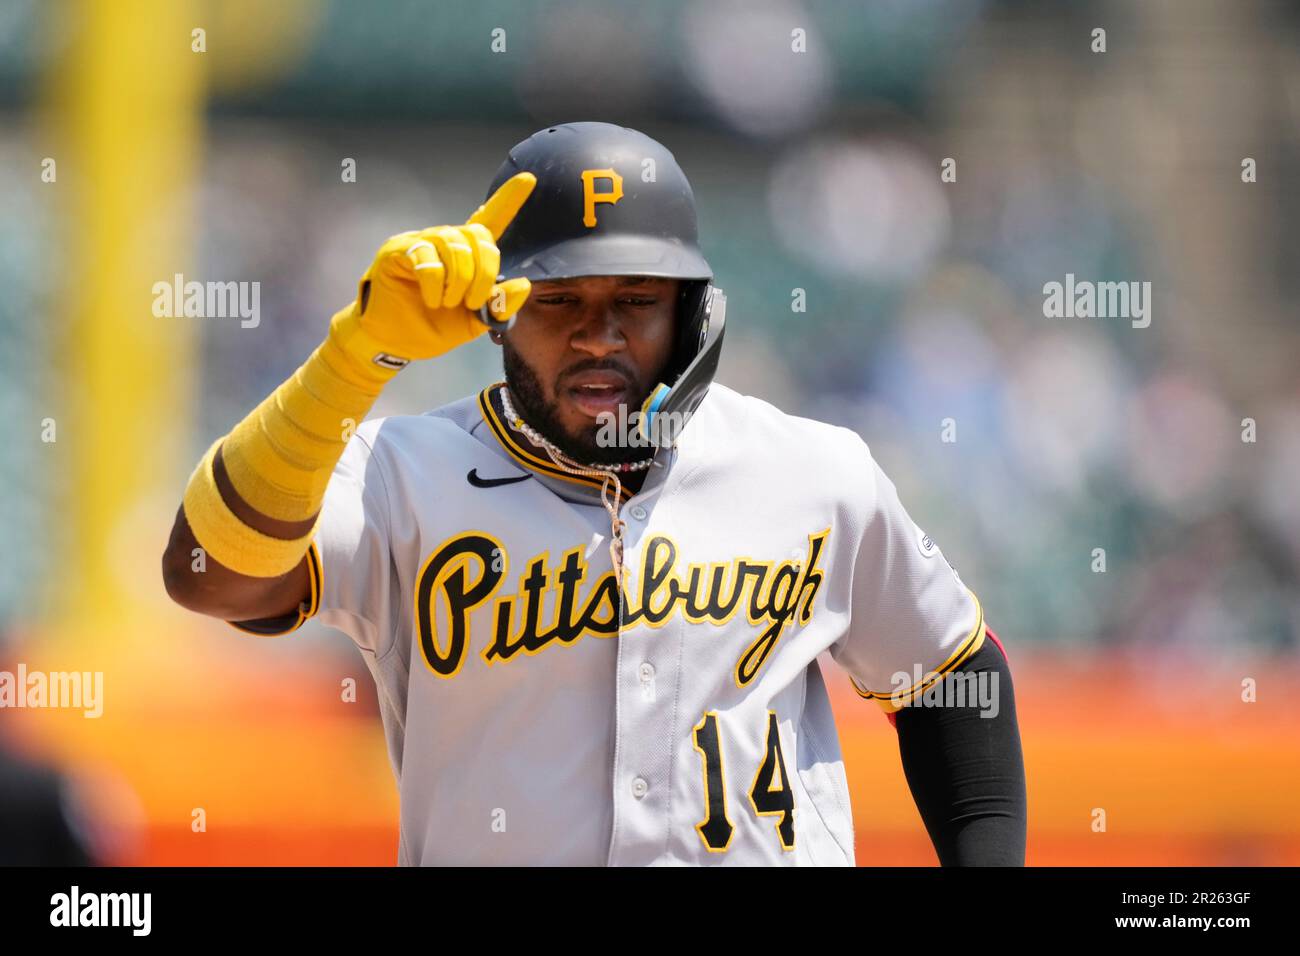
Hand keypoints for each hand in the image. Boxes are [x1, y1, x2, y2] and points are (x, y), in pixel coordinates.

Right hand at [329, 172, 535, 371]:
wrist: (394, 343)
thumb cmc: (433, 328)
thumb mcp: (475, 322)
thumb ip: (500, 305)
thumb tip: (523, 284)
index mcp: (467, 255)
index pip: (490, 220)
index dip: (508, 199)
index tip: (529, 178)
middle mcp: (445, 242)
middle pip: (478, 235)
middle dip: (485, 271)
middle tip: (474, 302)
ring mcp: (421, 242)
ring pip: (454, 244)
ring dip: (459, 279)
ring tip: (448, 302)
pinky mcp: (398, 251)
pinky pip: (427, 258)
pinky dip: (435, 283)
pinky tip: (431, 300)